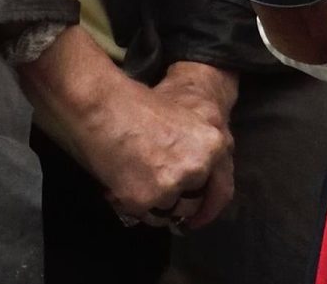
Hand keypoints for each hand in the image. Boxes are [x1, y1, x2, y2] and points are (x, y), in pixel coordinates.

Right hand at [18, 29, 233, 225]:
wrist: (104, 107)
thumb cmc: (140, 106)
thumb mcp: (186, 121)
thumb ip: (197, 151)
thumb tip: (195, 178)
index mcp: (215, 144)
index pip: (222, 189)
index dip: (209, 207)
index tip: (197, 219)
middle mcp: (198, 167)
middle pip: (192, 204)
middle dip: (176, 202)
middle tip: (157, 191)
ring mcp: (172, 186)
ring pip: (166, 211)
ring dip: (153, 203)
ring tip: (134, 180)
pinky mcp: (145, 200)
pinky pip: (141, 214)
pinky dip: (131, 204)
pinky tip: (120, 183)